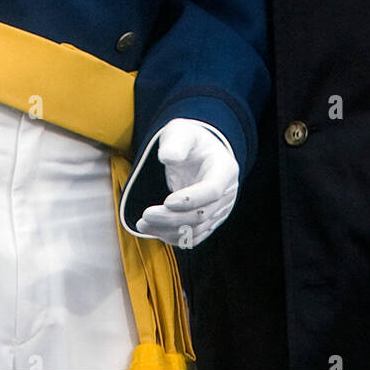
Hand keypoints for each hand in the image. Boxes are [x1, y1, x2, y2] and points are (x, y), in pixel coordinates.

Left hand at [134, 118, 237, 248]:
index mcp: (224, 168)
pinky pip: (193, 236)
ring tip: (143, 224)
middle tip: (145, 215)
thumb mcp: (181, 132)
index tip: (166, 201)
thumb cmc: (189, 141)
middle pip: (202, 214)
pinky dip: (173, 236)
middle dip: (172, 218)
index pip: (213, 190)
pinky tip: (154, 230)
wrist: (198, 153)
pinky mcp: (209, 221)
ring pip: (196, 230)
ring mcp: (219, 210)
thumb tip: (167, 157)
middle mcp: (227, 193)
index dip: (191, 199)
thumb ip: (176, 142)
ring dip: (168, 230)